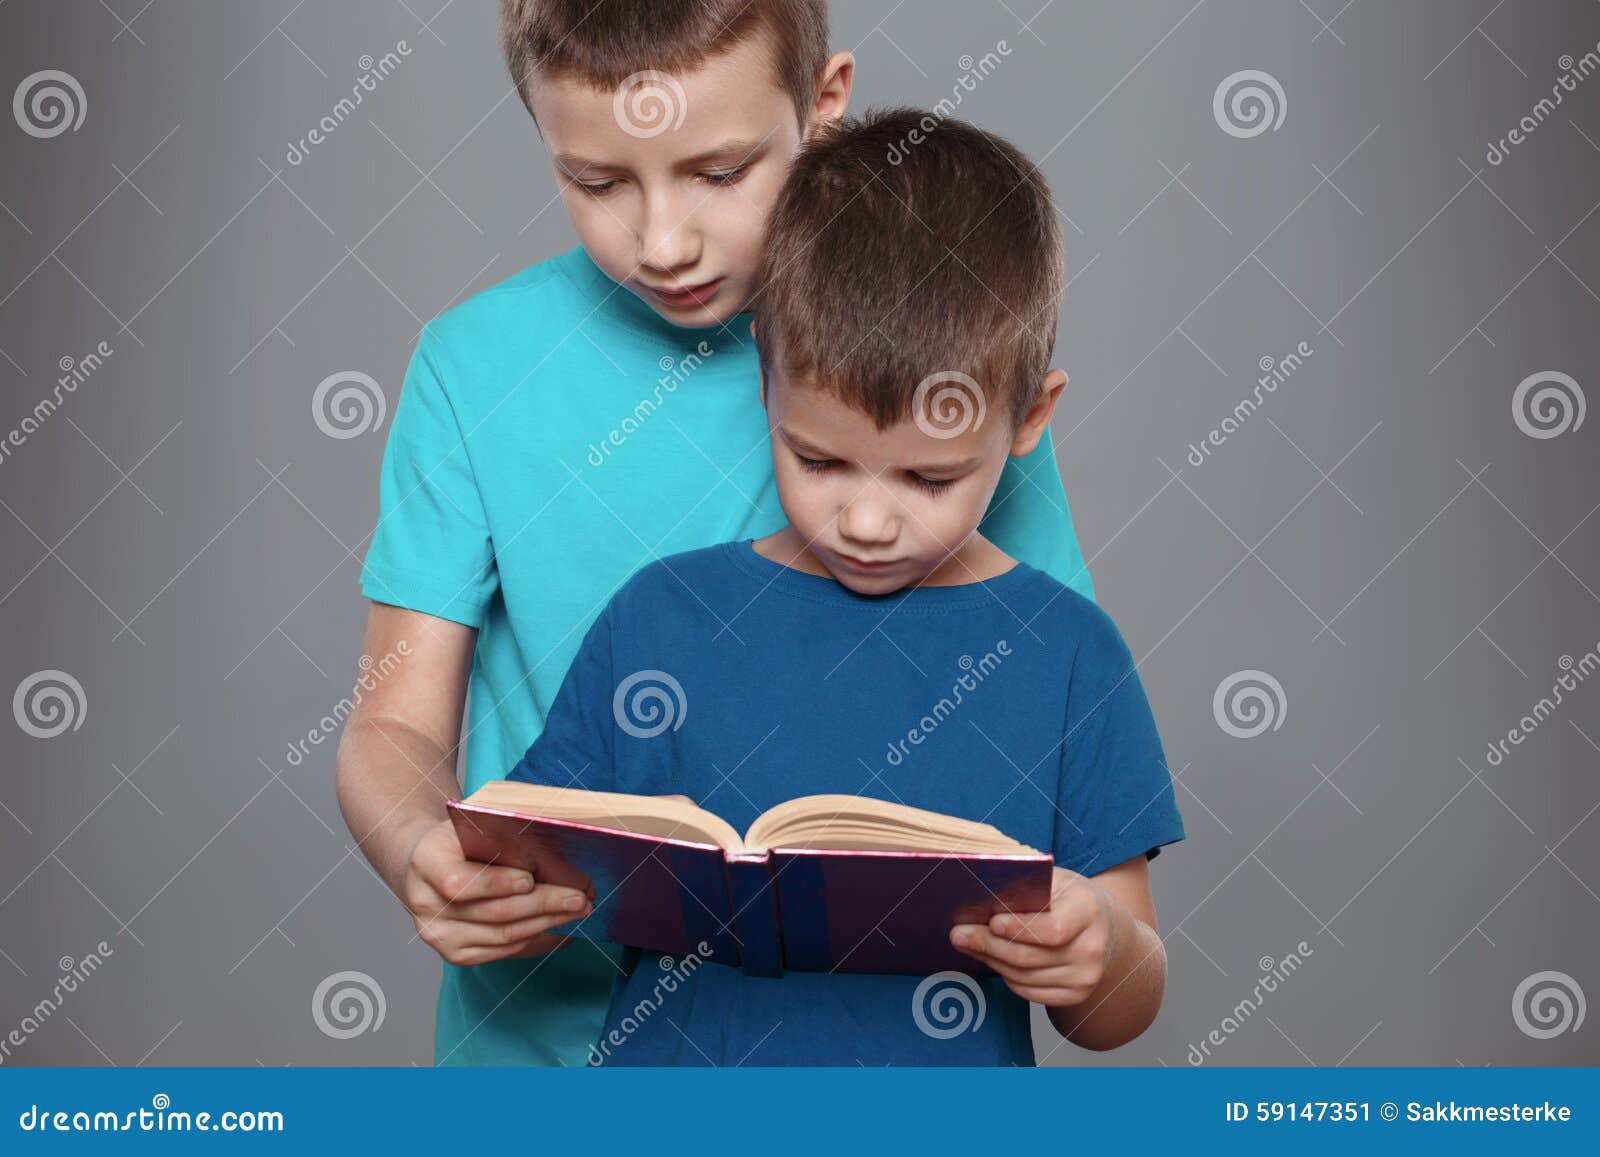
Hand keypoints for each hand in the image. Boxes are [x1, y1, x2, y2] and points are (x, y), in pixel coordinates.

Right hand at [401, 818, 592, 965]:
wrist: (431, 863)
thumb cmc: (462, 837)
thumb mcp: (474, 821)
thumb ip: (502, 831)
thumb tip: (556, 846)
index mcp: (426, 862)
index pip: (458, 881)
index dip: (496, 883)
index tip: (530, 879)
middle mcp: (426, 904)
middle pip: (492, 912)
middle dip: (542, 905)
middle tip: (578, 897)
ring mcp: (439, 934)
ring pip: (503, 936)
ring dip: (547, 923)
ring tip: (578, 910)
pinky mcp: (456, 954)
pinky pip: (504, 951)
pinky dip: (537, 939)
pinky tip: (560, 926)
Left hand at [949, 867, 1115, 1006]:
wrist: (1104, 925)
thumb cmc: (1069, 897)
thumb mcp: (1053, 880)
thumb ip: (1023, 886)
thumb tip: (979, 896)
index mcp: (1088, 910)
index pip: (1052, 930)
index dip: (1018, 929)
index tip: (991, 922)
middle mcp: (1093, 948)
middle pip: (1030, 957)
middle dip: (988, 945)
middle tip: (959, 934)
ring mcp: (1087, 976)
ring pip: (1024, 977)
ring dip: (991, 961)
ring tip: (970, 945)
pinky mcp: (1076, 995)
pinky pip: (1030, 992)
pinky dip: (1007, 977)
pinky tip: (994, 960)